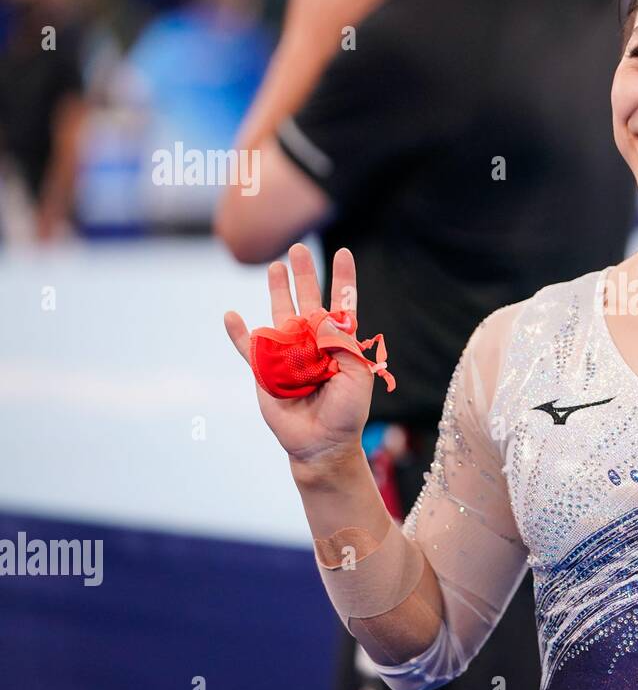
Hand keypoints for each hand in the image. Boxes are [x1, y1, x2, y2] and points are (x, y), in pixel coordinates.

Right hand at [224, 243, 375, 468]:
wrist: (323, 441)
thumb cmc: (347, 410)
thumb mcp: (355, 373)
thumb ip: (341, 342)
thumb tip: (322, 315)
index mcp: (338, 341)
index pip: (341, 303)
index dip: (342, 278)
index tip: (343, 252)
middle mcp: (312, 341)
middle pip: (307, 299)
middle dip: (304, 274)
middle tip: (298, 248)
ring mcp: (287, 353)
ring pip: (279, 314)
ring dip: (277, 290)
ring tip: (275, 267)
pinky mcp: (265, 370)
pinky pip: (249, 348)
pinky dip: (238, 332)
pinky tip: (231, 315)